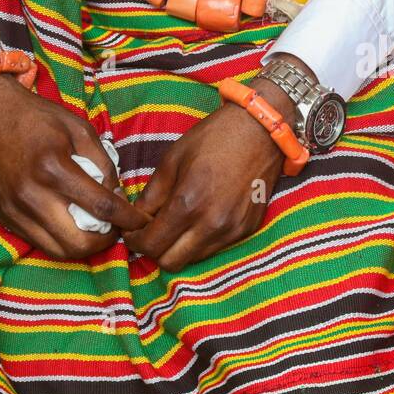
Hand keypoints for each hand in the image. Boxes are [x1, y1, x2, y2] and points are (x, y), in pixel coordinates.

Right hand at [0, 74, 148, 258]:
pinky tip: (72, 223)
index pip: (101, 207)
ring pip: (59, 251)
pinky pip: (40, 243)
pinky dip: (61, 240)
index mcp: (54, 169)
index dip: (128, 218)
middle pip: (78, 243)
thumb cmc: (39, 119)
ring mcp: (15, 211)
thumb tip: (117, 196)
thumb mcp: (81, 130)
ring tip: (96, 227)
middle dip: (105, 240)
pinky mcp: (5, 218)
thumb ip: (104, 164)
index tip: (141, 221)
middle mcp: (32, 196)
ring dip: (84, 245)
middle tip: (116, 227)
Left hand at [123, 71, 297, 270]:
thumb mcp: (172, 159)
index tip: (133, 232)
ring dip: (179, 247)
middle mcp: (211, 224)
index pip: (152, 244)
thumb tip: (137, 218)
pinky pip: (215, 248)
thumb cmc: (214, 138)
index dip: (135, 241)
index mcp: (188, 203)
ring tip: (176, 224)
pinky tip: (200, 218)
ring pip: (193, 259)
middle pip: (171, 262)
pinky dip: (201, 240)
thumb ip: (151, 194)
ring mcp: (232, 230)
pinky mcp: (246, 230)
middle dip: (155, 249)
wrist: (261, 131)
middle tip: (152, 231)